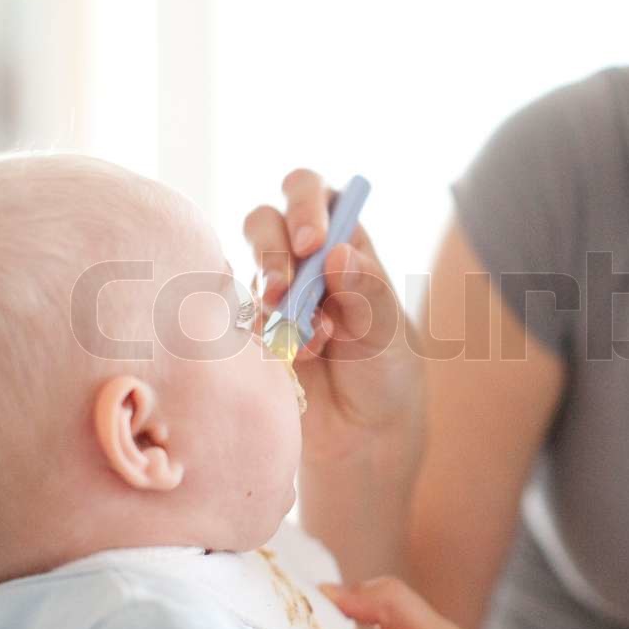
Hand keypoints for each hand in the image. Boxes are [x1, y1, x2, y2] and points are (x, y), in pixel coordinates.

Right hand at [243, 170, 422, 468]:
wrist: (361, 435)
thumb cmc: (385, 372)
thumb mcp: (388, 332)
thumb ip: (366, 291)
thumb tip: (337, 251)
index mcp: (344, 241)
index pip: (313, 193)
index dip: (305, 204)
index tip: (311, 242)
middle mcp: (303, 259)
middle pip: (265, 222)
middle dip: (272, 252)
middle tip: (285, 291)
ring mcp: (272, 294)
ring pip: (249, 269)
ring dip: (272, 299)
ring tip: (308, 339)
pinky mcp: (251, 329)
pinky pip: (240, 316)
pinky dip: (267, 334)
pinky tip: (300, 358)